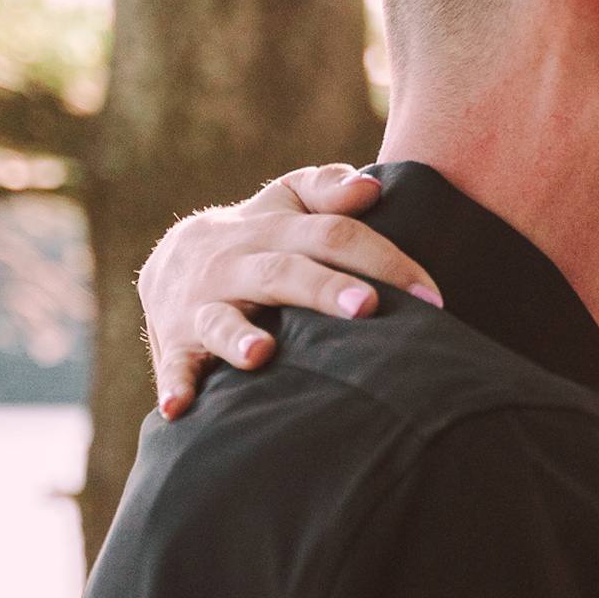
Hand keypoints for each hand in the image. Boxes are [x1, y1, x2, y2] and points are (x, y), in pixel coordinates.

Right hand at [137, 165, 441, 417]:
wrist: (170, 260)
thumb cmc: (256, 235)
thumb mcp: (286, 202)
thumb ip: (326, 189)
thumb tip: (370, 187)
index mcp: (273, 230)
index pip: (333, 234)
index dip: (382, 259)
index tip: (429, 296)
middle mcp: (235, 264)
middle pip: (282, 271)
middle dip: (323, 288)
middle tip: (366, 307)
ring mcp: (201, 305)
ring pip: (219, 319)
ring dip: (237, 337)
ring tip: (260, 354)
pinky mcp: (176, 343)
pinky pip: (173, 365)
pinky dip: (173, 386)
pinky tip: (179, 409)